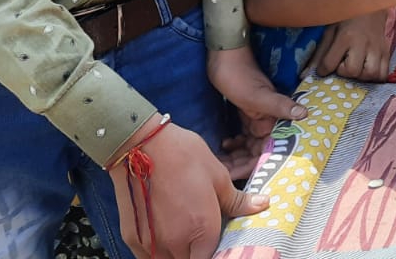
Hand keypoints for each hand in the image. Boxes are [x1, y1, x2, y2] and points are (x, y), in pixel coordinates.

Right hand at [110, 119, 266, 257]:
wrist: (140, 146)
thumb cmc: (184, 157)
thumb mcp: (218, 176)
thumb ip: (237, 201)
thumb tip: (264, 204)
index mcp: (202, 231)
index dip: (218, 252)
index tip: (218, 241)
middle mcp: (176, 245)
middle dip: (197, 251)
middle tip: (200, 233)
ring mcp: (151, 245)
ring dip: (177, 252)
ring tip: (182, 230)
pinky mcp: (131, 240)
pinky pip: (148, 257)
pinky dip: (157, 250)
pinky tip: (162, 231)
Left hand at [207, 46, 306, 181]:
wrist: (224, 54)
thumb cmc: (239, 74)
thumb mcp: (257, 94)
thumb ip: (280, 106)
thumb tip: (305, 114)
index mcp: (273, 115)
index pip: (270, 147)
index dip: (258, 164)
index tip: (241, 177)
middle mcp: (268, 118)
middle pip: (259, 150)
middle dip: (243, 164)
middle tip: (223, 173)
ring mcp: (256, 116)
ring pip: (249, 145)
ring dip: (237, 156)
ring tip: (219, 164)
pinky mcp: (246, 112)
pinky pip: (243, 135)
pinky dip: (234, 144)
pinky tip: (224, 146)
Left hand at [311, 10, 392, 81]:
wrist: (371, 4)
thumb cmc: (346, 17)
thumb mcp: (330, 30)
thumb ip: (319, 54)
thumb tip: (305, 76)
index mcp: (345, 36)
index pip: (330, 64)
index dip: (324, 70)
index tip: (324, 68)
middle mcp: (363, 43)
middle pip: (353, 71)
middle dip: (345, 72)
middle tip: (343, 65)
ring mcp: (377, 48)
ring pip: (371, 74)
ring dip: (361, 76)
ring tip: (356, 68)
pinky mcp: (387, 51)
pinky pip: (383, 74)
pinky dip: (374, 77)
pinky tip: (367, 70)